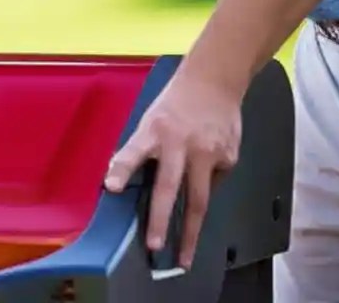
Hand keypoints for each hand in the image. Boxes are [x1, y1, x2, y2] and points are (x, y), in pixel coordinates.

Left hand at [104, 65, 242, 268]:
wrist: (215, 81)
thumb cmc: (175, 104)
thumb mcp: (150, 120)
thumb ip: (140, 149)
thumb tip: (119, 182)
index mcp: (155, 131)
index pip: (133, 152)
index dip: (122, 169)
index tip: (109, 187)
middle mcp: (181, 143)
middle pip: (170, 187)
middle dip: (161, 220)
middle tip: (154, 246)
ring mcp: (208, 152)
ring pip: (199, 199)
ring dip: (190, 232)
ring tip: (184, 257)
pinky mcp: (229, 157)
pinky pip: (215, 183)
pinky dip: (207, 185)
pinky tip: (206, 168)